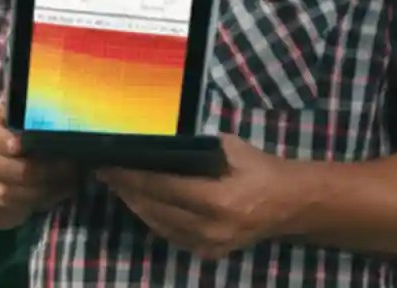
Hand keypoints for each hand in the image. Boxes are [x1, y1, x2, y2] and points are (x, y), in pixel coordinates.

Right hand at [0, 100, 80, 226]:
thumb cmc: (14, 122)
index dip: (6, 143)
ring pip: (17, 193)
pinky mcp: (10, 199)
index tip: (20, 144)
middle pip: (6, 170)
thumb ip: (27, 101)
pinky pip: (28, 205)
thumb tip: (48, 85)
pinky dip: (51, 198)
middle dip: (40, 170)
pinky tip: (70, 186)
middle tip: (69, 163)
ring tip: (74, 176)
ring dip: (48, 188)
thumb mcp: (16, 107)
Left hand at [96, 134, 304, 259]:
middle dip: (127, 190)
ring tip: (118, 186)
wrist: (290, 204)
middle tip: (106, 173)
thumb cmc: (260, 169)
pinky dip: (153, 219)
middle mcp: (209, 228)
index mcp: (216, 200)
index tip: (109, 165)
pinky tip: (140, 203)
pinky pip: (171, 235)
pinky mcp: (209, 254)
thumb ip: (194, 148)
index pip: (161, 188)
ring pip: (158, 226)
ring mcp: (209, 246)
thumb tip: (158, 143)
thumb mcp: (230, 148)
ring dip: (135, 205)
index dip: (131, 177)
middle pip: (154, 209)